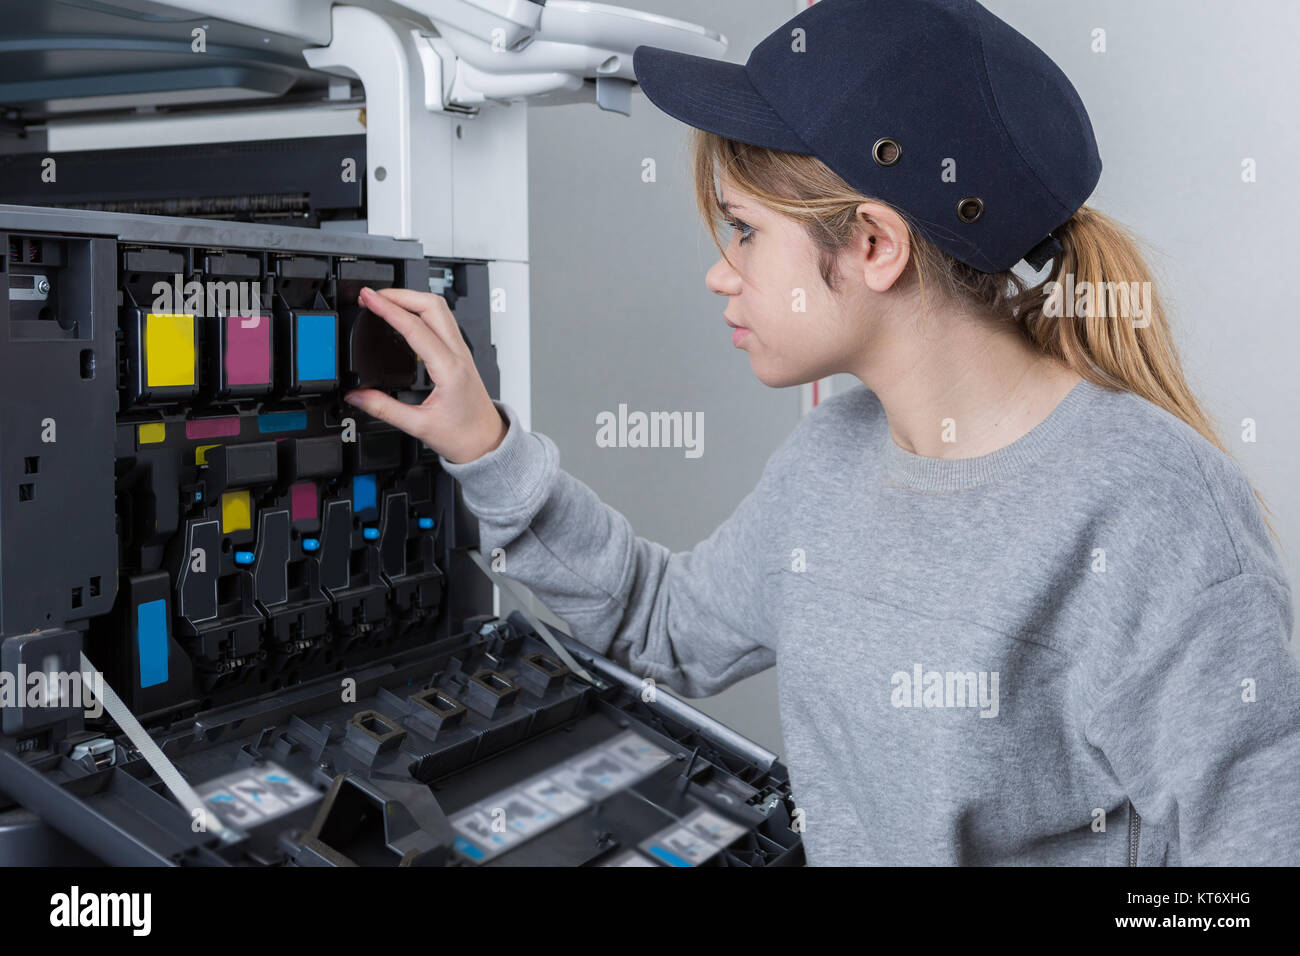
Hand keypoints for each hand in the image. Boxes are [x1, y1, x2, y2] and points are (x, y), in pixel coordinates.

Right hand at [342, 287, 507, 463]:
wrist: (487, 443)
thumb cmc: (464, 436)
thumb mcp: (418, 426)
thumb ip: (383, 408)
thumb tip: (356, 395)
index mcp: (449, 370)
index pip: (416, 328)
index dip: (388, 309)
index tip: (368, 298)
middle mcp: (459, 355)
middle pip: (432, 305)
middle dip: (399, 294)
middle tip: (371, 296)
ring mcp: (462, 351)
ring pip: (439, 308)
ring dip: (410, 298)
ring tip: (383, 300)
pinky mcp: (459, 354)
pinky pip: (442, 320)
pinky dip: (420, 310)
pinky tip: (404, 315)